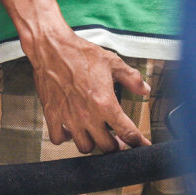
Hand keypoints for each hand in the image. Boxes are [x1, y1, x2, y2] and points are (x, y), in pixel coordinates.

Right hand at [26, 25, 152, 153]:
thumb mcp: (112, 62)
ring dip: (92, 143)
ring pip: (84, 147)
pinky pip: (58, 139)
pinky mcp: (52, 114)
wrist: (51, 47)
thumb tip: (144, 90)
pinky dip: (65, 138)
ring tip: (94, 135)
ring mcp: (68, 117)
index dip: (138, 143)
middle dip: (115, 145)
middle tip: (116, 139)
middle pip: (107, 146)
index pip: (127, 133)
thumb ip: (131, 78)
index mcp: (105, 103)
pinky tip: (70, 130)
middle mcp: (88, 115)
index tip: (141, 146)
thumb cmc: (80, 53)